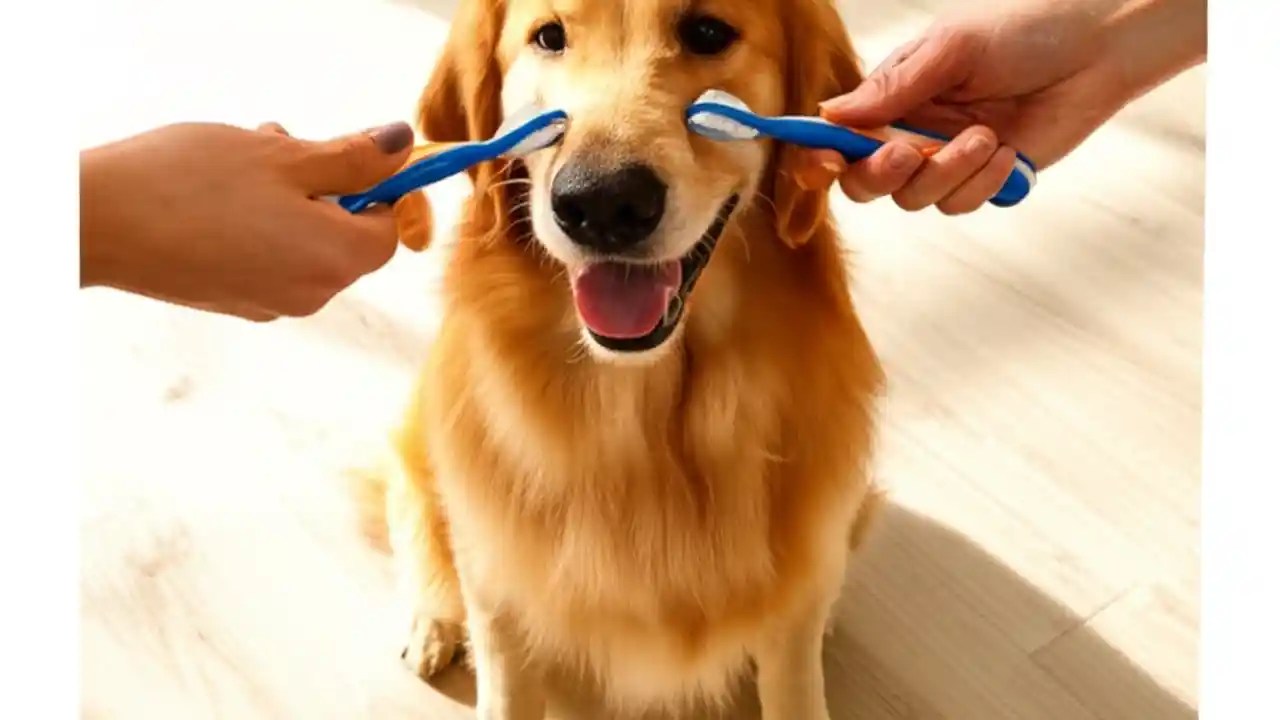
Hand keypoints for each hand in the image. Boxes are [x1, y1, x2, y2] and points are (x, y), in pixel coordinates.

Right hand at [80, 121, 433, 319]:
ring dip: (289, 199)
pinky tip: (217, 195)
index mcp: (335, 260)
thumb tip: (403, 148)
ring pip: (304, 243)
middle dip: (324, 187)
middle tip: (281, 143)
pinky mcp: (233, 301)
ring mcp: (269, 303)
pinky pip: (269, 258)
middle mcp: (311, 294)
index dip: (379, 187)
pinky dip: (260, 225)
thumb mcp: (284, 156)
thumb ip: (352, 159)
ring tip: (242, 161)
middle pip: (346, 237)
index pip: (387, 228)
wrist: (96, 225)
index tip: (350, 153)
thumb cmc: (191, 184)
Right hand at [798, 0, 1205, 213]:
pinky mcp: (980, 182)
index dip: (819, 156)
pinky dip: (981, 183)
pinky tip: (1008, 151)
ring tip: (987, 137)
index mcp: (891, 96)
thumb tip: (829, 114)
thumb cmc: (1021, 31)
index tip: (824, 163)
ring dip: (947, 173)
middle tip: (909, 155)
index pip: (837, 136)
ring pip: (914, 198)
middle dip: (882, 175)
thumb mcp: (949, 48)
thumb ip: (892, 87)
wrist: (1095, 48)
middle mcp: (909, 131)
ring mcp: (944, 161)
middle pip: (864, 182)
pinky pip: (959, 204)